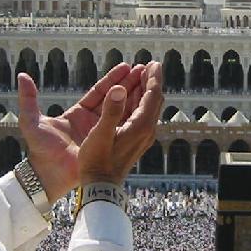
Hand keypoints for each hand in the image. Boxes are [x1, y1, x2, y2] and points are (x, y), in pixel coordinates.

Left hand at [16, 62, 148, 199]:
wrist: (48, 177)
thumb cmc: (39, 151)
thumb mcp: (31, 121)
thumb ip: (28, 98)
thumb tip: (22, 75)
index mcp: (77, 114)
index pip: (99, 92)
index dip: (113, 79)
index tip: (127, 66)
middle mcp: (92, 123)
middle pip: (114, 98)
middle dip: (130, 83)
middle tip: (144, 68)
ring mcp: (102, 134)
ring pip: (123, 111)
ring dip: (136, 97)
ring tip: (151, 81)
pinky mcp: (109, 146)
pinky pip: (125, 129)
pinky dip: (136, 117)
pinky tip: (149, 106)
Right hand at [77, 61, 163, 185]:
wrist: (100, 187)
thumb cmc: (96, 162)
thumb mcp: (100, 135)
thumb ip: (111, 110)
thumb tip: (121, 88)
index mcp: (141, 126)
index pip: (153, 96)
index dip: (153, 78)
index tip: (153, 63)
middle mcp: (146, 130)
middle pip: (153, 100)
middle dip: (151, 81)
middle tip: (148, 66)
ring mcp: (141, 136)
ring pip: (148, 107)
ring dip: (144, 90)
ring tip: (140, 75)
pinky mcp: (135, 141)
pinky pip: (141, 116)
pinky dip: (138, 102)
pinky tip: (130, 97)